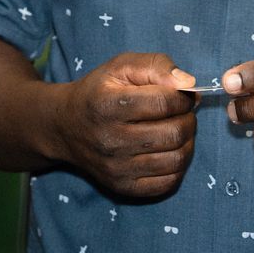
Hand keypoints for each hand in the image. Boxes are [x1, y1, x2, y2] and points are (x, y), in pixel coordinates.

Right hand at [46, 53, 198, 199]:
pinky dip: (178, 166)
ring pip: (176, 160)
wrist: (65, 127)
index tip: (182, 95)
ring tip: (177, 130)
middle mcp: (111, 140)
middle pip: (174, 133)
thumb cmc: (98, 92)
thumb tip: (189, 83)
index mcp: (108, 105)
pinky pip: (168, 182)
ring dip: (187, 142)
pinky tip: (169, 150)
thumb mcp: (120, 66)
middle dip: (188, 119)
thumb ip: (156, 65)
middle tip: (183, 113)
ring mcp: (117, 168)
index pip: (165, 103)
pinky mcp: (123, 186)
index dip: (183, 97)